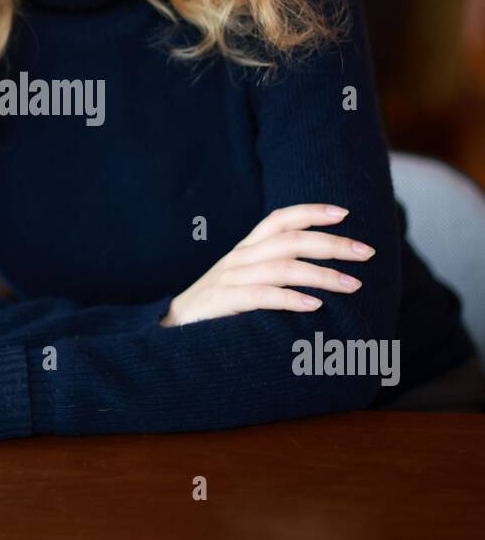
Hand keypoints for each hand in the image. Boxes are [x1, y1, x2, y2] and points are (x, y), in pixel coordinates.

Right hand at [159, 204, 374, 326]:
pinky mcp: (223, 302)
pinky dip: (291, 299)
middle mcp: (240, 257)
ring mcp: (230, 278)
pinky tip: (315, 306)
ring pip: (283, 267)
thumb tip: (323, 275)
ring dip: (322, 274)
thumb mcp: (245, 281)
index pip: (280, 218)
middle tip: (366, 253)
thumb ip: (273, 272)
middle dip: (333, 244)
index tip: (344, 213)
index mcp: (247, 249)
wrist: (172, 328)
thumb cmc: (217, 307)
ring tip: (352, 284)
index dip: (311, 211)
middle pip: (291, 239)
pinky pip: (262, 296)